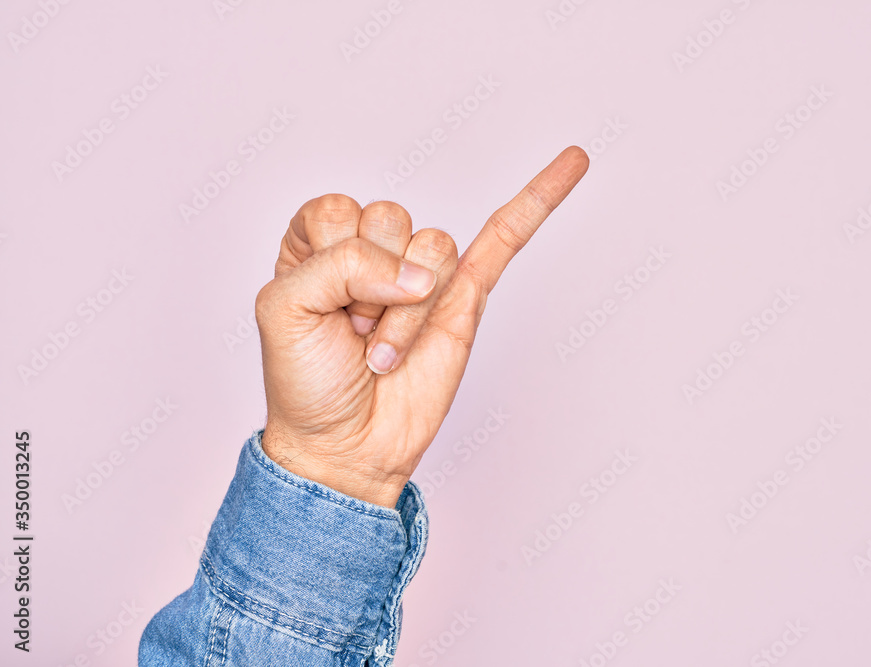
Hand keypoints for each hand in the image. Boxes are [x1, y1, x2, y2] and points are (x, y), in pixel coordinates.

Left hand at [255, 146, 589, 506]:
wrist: (344, 445)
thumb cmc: (305, 383)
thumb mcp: (283, 310)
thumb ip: (339, 264)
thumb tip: (418, 273)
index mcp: (320, 242)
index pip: (336, 211)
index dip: (328, 260)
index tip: (317, 309)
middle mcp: (374, 250)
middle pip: (390, 221)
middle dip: (369, 288)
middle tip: (354, 333)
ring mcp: (423, 274)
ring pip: (434, 250)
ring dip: (407, 313)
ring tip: (385, 350)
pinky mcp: (466, 298)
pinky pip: (507, 238)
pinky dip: (538, 200)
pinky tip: (571, 164)